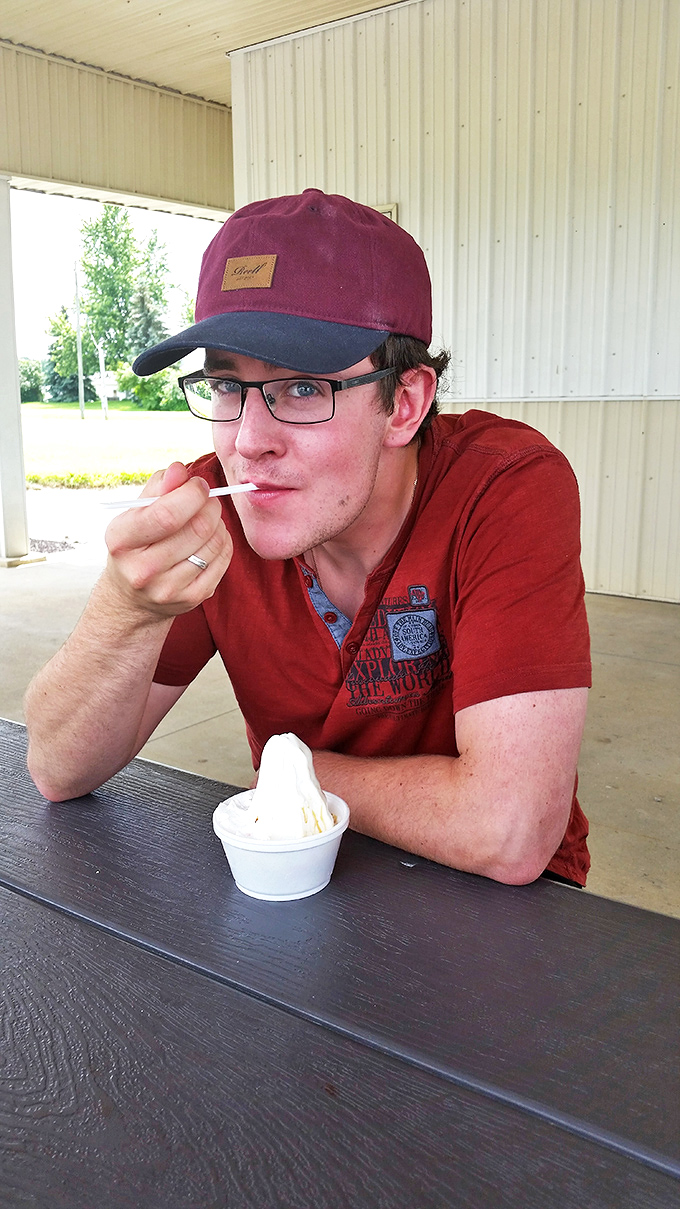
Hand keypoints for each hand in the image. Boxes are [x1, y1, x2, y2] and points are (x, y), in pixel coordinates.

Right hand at [103, 462, 232, 618]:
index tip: (198, 485)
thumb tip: (179, 470)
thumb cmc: (137, 544)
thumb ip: (159, 488)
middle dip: (210, 506)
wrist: (131, 597)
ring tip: (208, 518)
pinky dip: (223, 542)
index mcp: (122, 541)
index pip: (167, 515)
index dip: (191, 494)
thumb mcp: (136, 513)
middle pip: (197, 529)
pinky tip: (212, 538)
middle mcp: (143, 570)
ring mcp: (168, 589)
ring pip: (213, 544)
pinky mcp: (191, 599)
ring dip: (218, 523)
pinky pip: (223, 560)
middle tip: (208, 500)